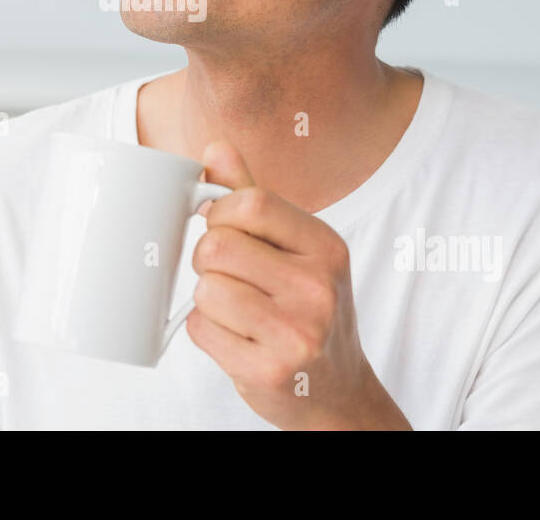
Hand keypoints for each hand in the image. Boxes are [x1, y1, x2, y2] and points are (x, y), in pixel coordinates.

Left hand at [186, 140, 411, 429]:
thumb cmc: (310, 310)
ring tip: (238, 310)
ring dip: (207, 298)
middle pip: (218, 247)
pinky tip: (237, 338)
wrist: (338, 390)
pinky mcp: (268, 371)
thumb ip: (255, 199)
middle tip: (226, 273)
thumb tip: (214, 149)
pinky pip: (201, 329)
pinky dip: (207, 331)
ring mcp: (295, 333)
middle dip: (208, 258)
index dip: (221, 212)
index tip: (222, 226)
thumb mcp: (299, 250)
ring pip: (205, 290)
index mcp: (327, 249)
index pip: (252, 204)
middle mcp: (317, 289)